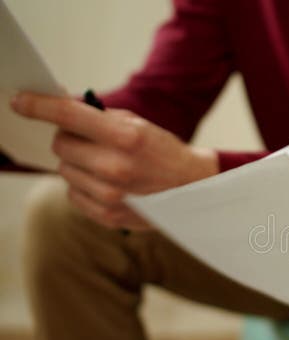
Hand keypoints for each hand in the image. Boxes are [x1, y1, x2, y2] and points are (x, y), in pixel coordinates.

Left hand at [11, 93, 218, 229]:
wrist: (194, 190)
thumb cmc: (163, 152)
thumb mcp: (137, 125)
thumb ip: (99, 117)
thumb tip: (58, 108)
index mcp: (125, 138)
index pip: (67, 115)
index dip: (38, 105)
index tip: (19, 100)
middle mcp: (115, 167)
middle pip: (60, 145)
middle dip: (69, 138)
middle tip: (89, 139)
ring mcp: (110, 195)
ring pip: (64, 170)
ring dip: (78, 164)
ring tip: (106, 166)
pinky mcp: (107, 216)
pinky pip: (72, 193)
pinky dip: (83, 185)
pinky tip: (107, 184)